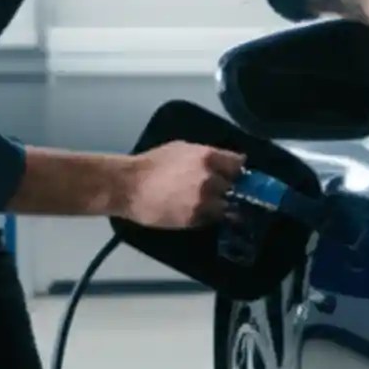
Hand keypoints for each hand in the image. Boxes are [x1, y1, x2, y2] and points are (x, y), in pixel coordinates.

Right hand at [118, 142, 245, 228]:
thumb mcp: (181, 149)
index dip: (235, 169)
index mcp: (208, 157)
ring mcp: (204, 201)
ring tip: (211, 204)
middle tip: (220, 189)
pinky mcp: (195, 219)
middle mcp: (211, 179)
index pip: (238, 164)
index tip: (233, 172)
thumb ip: (204, 155)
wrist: (130, 186)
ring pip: (227, 206)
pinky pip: (212, 219)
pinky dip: (209, 216)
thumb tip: (220, 161)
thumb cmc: (152, 163)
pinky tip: (199, 212)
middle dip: (229, 187)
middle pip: (235, 186)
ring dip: (222, 205)